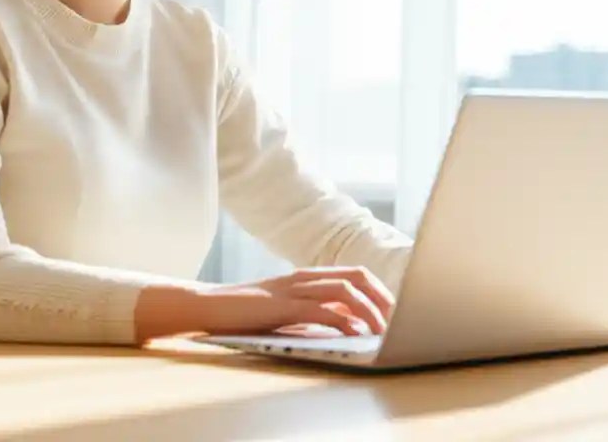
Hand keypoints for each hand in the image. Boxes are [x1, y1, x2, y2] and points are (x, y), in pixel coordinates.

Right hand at [135, 266, 395, 341]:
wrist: (209, 307)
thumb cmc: (247, 314)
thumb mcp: (288, 312)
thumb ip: (315, 315)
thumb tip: (350, 328)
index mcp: (307, 276)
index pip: (354, 274)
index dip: (380, 290)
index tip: (396, 310)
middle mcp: (304, 277)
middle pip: (357, 276)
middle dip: (382, 297)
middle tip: (398, 319)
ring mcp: (293, 289)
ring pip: (344, 290)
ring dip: (369, 310)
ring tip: (383, 330)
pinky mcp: (282, 306)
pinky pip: (320, 309)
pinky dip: (342, 320)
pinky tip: (353, 334)